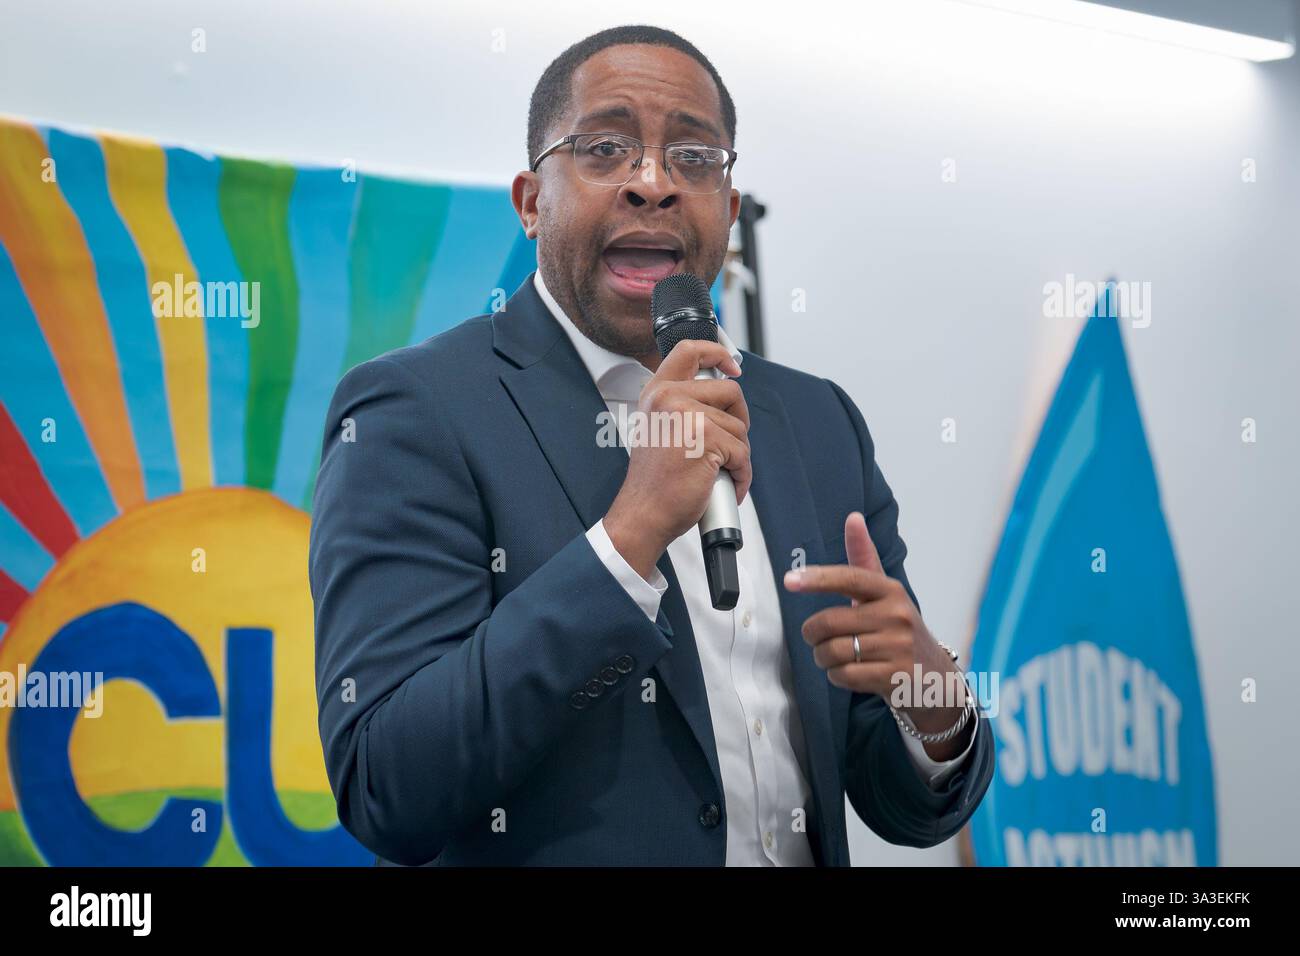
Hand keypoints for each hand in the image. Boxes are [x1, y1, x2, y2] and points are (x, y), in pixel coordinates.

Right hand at [604, 340, 749, 579]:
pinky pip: (743, 453)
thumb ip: (683, 406)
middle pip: (731, 391)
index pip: (690, 350)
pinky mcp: (706, 439)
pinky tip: (726, 485)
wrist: (644, 513)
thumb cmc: (654, 481)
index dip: (718, 353)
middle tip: (728, 444)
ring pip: (740, 427)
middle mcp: (669, 398)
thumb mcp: (660, 429)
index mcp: (657, 392)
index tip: (733, 367)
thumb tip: (722, 396)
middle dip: (738, 420)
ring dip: (738, 455)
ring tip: (717, 472)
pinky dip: (741, 474)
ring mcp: (687, 416)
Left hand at [784, 511, 971, 759]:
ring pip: (832, 652)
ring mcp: (897, 647)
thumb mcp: (885, 594)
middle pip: (828, 622)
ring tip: (835, 657)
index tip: (789, 580)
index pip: (850, 577)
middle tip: (818, 639)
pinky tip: (849, 673)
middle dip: (813, 634)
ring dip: (823, 658)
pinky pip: (843, 675)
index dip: (817, 578)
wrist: (936, 680)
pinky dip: (836, 676)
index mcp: (891, 591)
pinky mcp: (894, 677)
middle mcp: (897, 616)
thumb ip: (864, 559)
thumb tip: (852, 517)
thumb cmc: (899, 631)